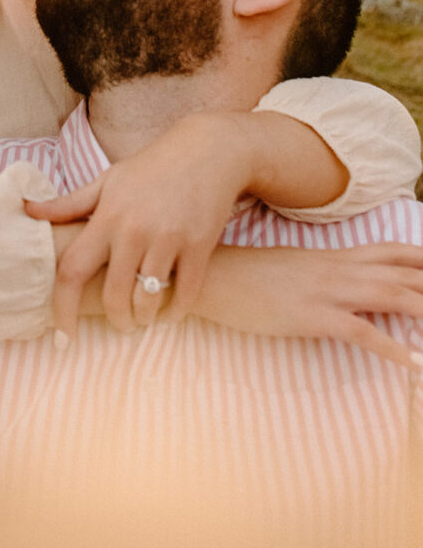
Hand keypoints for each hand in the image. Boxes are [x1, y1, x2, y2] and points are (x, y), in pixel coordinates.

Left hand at [26, 112, 252, 336]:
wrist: (208, 151)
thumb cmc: (151, 168)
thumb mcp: (108, 180)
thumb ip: (69, 204)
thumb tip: (28, 210)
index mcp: (107, 216)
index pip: (72, 270)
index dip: (62, 308)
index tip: (62, 335)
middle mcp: (134, 230)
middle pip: (113, 295)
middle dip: (115, 320)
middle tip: (120, 324)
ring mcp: (168, 239)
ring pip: (148, 301)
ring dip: (144, 319)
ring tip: (144, 318)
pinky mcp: (199, 245)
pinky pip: (185, 295)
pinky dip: (175, 313)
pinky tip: (169, 313)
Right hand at [198, 243, 422, 365]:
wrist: (214, 277)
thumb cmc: (247, 276)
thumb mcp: (291, 268)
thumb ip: (321, 273)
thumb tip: (339, 285)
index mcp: (333, 256)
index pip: (390, 251)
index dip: (422, 259)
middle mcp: (337, 268)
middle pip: (401, 273)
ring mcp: (327, 291)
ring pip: (391, 296)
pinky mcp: (313, 316)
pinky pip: (362, 332)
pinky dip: (393, 349)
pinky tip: (413, 364)